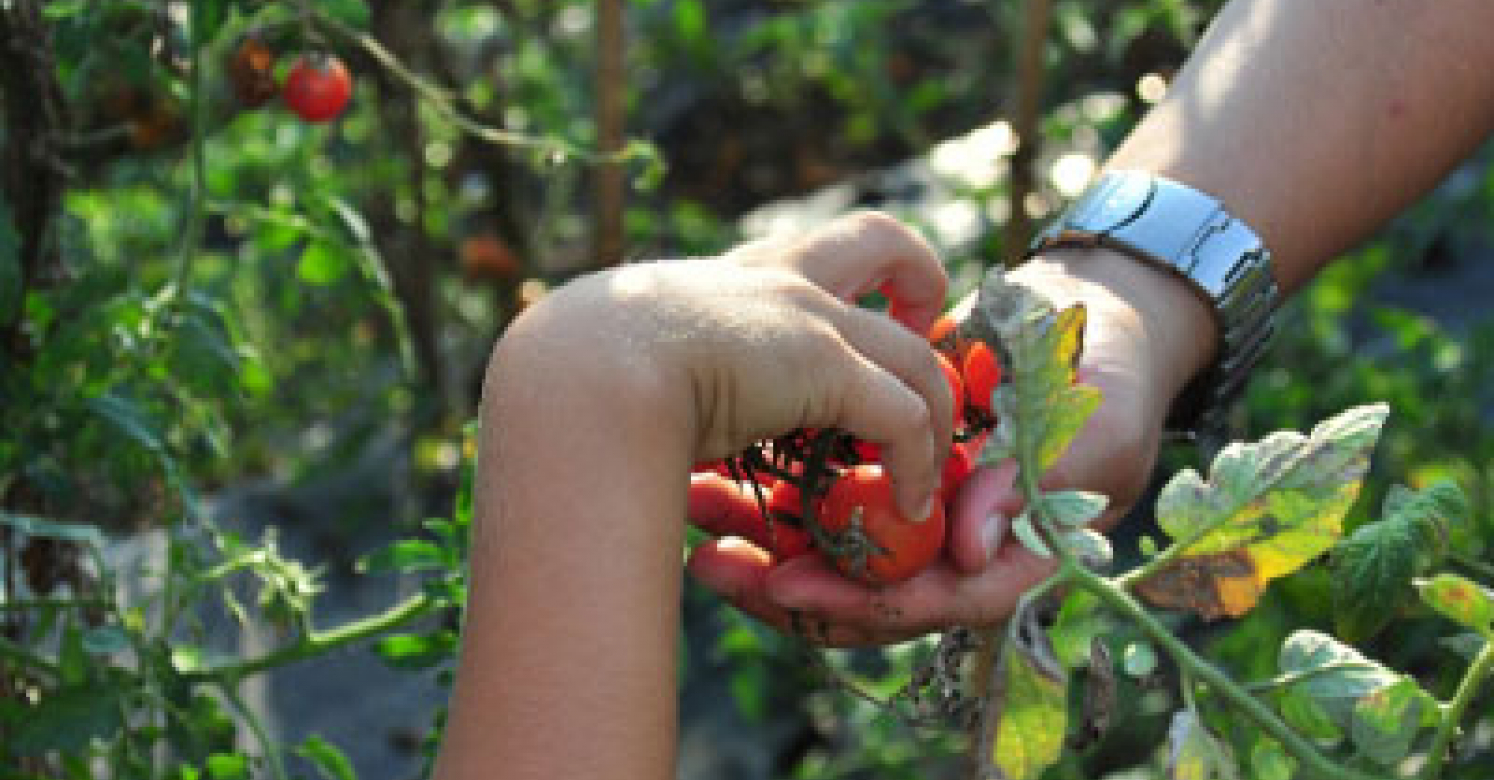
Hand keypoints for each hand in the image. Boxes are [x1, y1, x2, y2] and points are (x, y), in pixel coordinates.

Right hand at [500, 211, 954, 517]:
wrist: (579, 373)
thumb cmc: (579, 376)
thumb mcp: (626, 367)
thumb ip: (657, 385)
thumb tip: (643, 432)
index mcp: (729, 280)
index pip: (808, 252)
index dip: (848, 279)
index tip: (861, 320)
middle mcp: (778, 282)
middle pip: (880, 238)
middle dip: (921, 280)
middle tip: (925, 336)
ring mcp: (808, 319)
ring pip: (915, 352)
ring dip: (936, 417)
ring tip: (928, 473)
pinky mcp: (826, 366)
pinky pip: (904, 415)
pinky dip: (916, 462)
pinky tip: (907, 501)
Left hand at [688, 248, 1218, 645]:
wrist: (1089, 318)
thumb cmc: (1109, 374)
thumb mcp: (1094, 423)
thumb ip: (1038, 482)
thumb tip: (968, 546)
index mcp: (1012, 553)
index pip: (933, 602)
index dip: (861, 605)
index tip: (794, 589)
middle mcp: (955, 543)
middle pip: (865, 593)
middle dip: (787, 585)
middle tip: (715, 564)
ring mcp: (918, 508)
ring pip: (832, 551)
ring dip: (760, 541)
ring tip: (693, 517)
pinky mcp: (885, 466)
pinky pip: (822, 496)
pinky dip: (769, 490)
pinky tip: (710, 473)